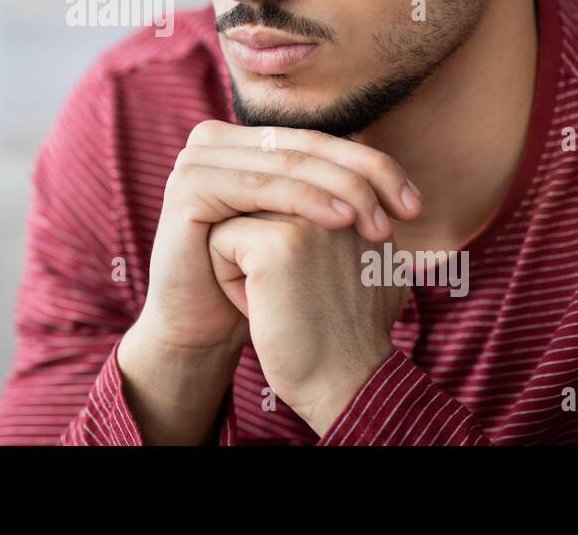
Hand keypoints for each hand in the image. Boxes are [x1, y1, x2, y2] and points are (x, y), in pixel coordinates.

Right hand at [135, 119, 422, 354]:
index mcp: (242, 140)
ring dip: (343, 189)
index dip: (373, 166)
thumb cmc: (256, 281)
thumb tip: (398, 178)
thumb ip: (332, 194)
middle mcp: (214, 139)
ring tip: (380, 222)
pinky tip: (341, 222)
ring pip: (286, 164)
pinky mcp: (187, 186)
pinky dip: (304, 200)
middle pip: (305, 147)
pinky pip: (258, 186)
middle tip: (409, 211)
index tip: (417, 204)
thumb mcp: (297, 230)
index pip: (318, 142)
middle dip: (365, 177)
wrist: (201, 326)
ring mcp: (195, 158)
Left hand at [207, 211, 408, 435]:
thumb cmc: (343, 329)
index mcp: (359, 197)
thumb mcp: (358, 261)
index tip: (315, 286)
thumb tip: (314, 197)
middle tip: (296, 295)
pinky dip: (228, 279)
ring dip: (242, 261)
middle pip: (255, 199)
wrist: (344, 384)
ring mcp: (310, 217)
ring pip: (234, 216)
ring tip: (280, 298)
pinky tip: (263, 307)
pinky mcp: (279, 243)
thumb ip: (340, 220)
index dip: (281, 243)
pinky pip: (219, 239)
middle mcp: (338, 198)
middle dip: (258, 246)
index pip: (280, 192)